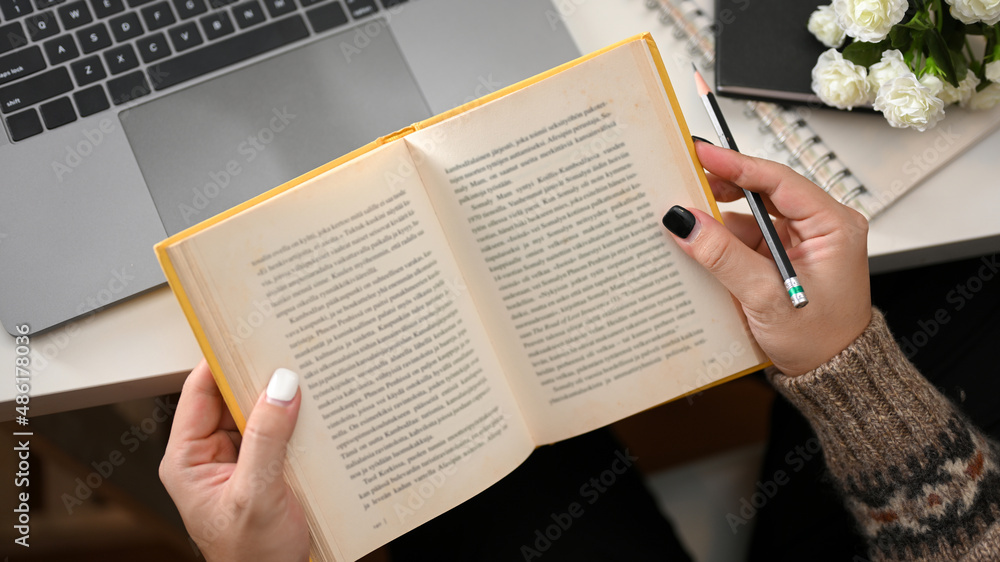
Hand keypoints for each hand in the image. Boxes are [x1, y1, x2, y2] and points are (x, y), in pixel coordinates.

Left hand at [159, 360, 308, 561]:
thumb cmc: (253, 558)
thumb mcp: (257, 495)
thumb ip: (267, 438)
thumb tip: (280, 386)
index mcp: (188, 460)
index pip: (199, 392)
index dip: (221, 360)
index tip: (247, 335)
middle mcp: (211, 456)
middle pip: (231, 397)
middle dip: (258, 377)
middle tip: (285, 352)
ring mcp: (240, 461)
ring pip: (258, 412)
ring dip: (281, 399)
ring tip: (305, 377)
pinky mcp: (267, 468)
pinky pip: (279, 432)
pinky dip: (296, 420)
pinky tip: (315, 410)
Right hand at [663, 141, 871, 375]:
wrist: (833, 375)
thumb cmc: (820, 340)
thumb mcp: (765, 297)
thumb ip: (723, 256)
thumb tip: (686, 222)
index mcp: (833, 225)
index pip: (779, 181)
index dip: (737, 165)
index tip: (702, 153)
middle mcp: (821, 227)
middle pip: (764, 193)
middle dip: (724, 189)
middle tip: (686, 182)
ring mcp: (801, 242)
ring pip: (752, 216)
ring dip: (720, 219)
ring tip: (686, 219)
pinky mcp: (784, 258)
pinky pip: (748, 239)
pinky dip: (724, 241)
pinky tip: (700, 246)